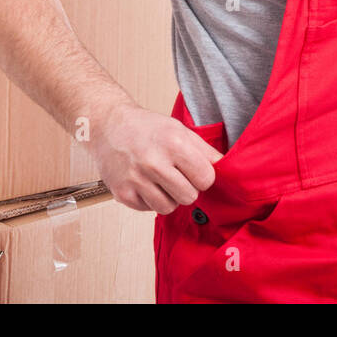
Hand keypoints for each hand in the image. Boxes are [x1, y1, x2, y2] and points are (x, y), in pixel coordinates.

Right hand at [89, 101, 224, 213]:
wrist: (109, 126)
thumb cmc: (147, 128)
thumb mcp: (180, 130)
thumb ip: (205, 151)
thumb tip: (227, 169)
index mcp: (174, 144)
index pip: (206, 179)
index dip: (203, 177)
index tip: (195, 171)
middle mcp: (154, 162)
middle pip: (189, 197)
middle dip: (187, 188)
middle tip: (176, 175)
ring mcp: (136, 180)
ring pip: (169, 208)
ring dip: (168, 197)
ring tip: (160, 180)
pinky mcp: (122, 193)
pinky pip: (148, 210)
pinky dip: (149, 200)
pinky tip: (144, 183)